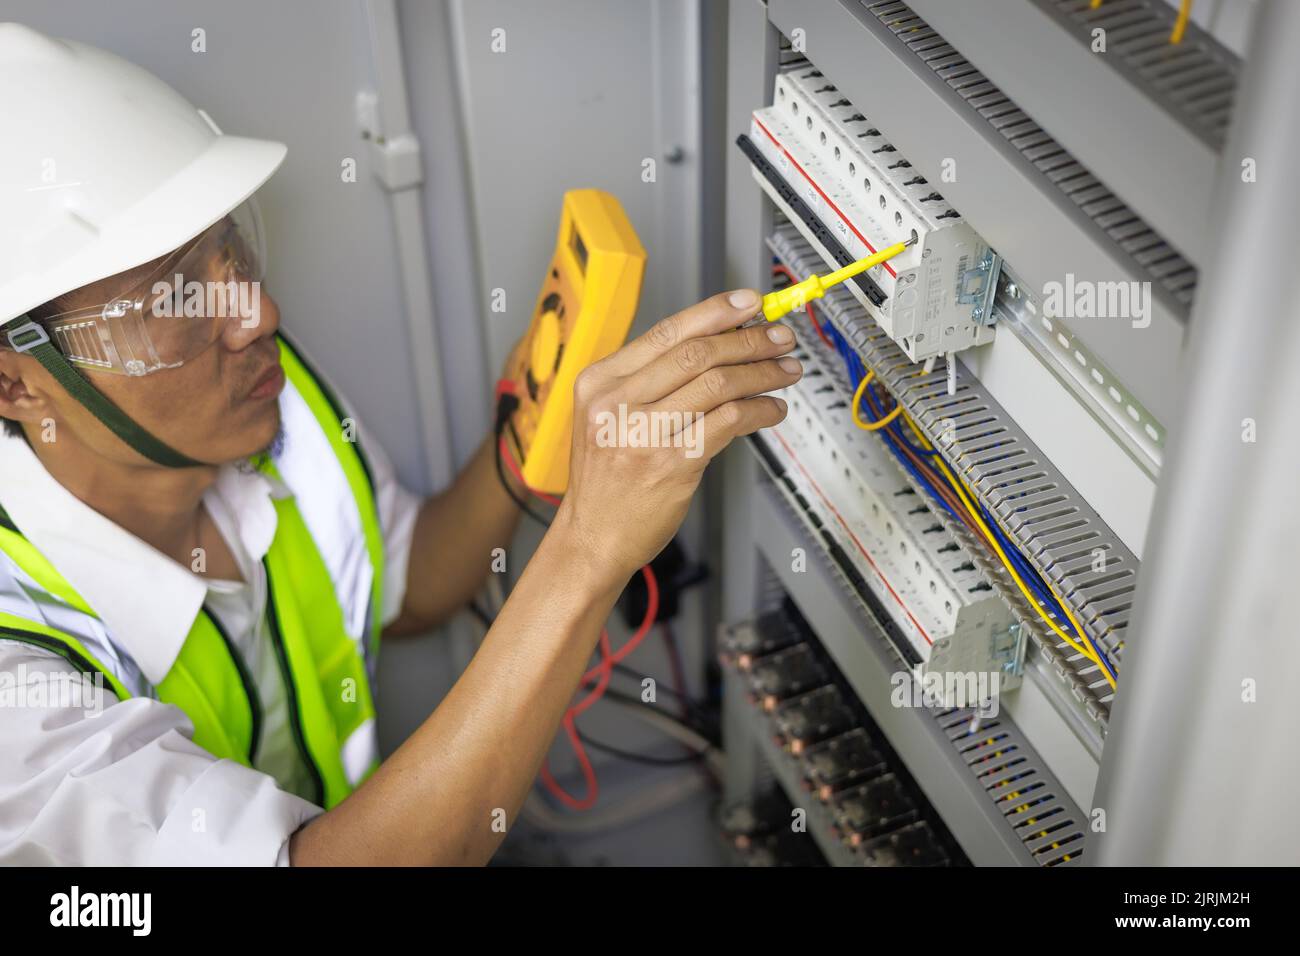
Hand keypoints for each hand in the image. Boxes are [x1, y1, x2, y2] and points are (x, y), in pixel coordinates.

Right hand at [551, 289, 800, 586]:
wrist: (593, 536)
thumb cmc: (606, 480)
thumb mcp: (607, 417)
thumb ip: (650, 381)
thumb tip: (716, 342)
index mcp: (600, 382)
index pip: (666, 332)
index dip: (715, 312)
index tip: (749, 303)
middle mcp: (617, 403)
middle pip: (697, 353)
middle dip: (749, 340)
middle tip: (779, 338)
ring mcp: (643, 435)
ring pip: (719, 384)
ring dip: (762, 374)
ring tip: (784, 371)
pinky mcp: (672, 464)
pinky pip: (728, 423)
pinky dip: (760, 410)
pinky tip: (773, 409)